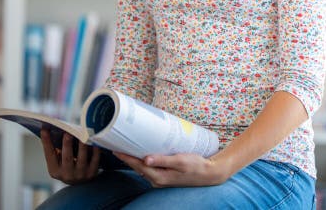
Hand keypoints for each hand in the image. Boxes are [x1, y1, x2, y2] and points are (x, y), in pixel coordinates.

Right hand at [41, 128, 100, 184]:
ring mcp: (80, 175)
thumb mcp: (58, 162)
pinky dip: (95, 150)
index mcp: (54, 171)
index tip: (44, 129)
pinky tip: (94, 141)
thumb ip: (56, 149)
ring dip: (82, 146)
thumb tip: (53, 128)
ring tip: (83, 134)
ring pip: (81, 159)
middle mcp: (66, 175)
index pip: (49, 155)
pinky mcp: (92, 174)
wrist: (81, 184)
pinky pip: (95, 160)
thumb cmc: (68, 166)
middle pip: (67, 158)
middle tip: (68, 132)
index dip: (46, 142)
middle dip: (67, 145)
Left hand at [113, 151, 228, 187]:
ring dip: (135, 159)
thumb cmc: (196, 166)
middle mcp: (157, 180)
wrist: (209, 173)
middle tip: (118, 145)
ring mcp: (161, 179)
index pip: (138, 166)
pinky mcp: (165, 176)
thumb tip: (145, 159)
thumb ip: (163, 160)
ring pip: (143, 168)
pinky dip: (144, 161)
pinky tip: (144, 154)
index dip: (126, 158)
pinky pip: (150, 168)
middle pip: (138, 167)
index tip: (116, 149)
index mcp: (159, 177)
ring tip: (128, 147)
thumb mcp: (180, 161)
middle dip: (128, 157)